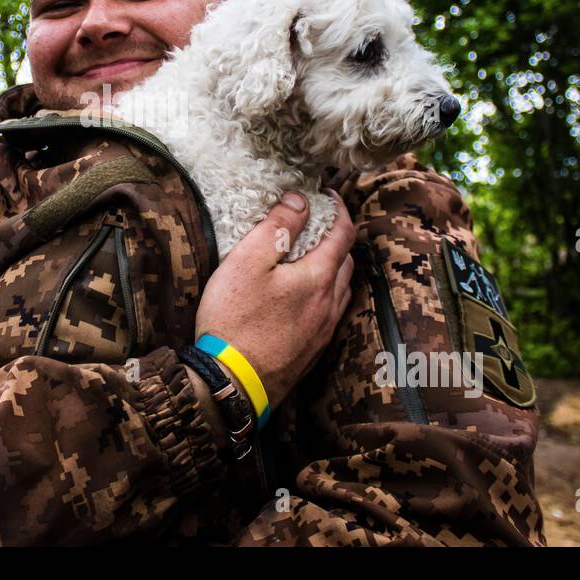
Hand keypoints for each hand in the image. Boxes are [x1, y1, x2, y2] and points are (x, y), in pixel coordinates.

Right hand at [193, 188, 356, 411]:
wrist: (232, 383)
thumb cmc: (235, 319)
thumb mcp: (247, 262)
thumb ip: (277, 227)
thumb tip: (301, 200)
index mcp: (318, 277)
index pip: (344, 234)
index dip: (339, 210)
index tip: (328, 196)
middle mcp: (329, 303)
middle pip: (347, 262)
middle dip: (337, 238)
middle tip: (317, 225)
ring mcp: (324, 330)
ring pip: (341, 289)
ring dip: (334, 268)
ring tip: (312, 258)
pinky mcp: (313, 351)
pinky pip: (331, 313)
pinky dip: (326, 294)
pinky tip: (306, 297)